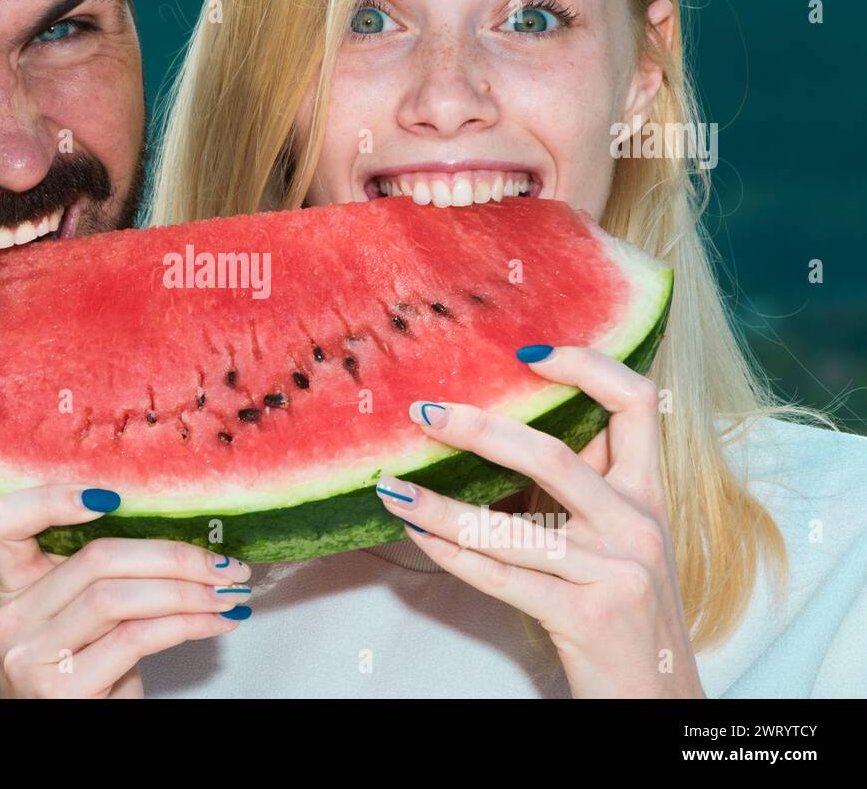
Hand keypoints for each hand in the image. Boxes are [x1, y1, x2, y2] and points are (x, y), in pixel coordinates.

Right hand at [0, 487, 252, 697]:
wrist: (80, 735)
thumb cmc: (94, 680)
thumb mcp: (90, 622)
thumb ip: (108, 578)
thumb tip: (185, 534)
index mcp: (14, 587)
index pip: (1, 523)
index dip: (50, 498)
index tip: (115, 496)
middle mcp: (10, 619)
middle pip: (94, 558)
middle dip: (172, 555)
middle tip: (223, 563)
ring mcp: (29, 655)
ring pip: (116, 596)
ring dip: (187, 589)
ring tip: (227, 591)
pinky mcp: (58, 688)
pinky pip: (134, 637)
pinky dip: (187, 623)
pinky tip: (216, 620)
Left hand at [383, 345, 703, 697]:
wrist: (659, 700)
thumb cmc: (626, 607)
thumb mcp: (623, 536)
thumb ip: (586, 482)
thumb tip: (508, 424)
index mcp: (650, 493)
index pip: (637, 402)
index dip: (587, 364)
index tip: (526, 349)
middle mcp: (638, 524)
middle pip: (554, 455)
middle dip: (481, 429)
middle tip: (423, 412)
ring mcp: (615, 572)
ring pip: (509, 527)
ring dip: (438, 504)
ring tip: (390, 485)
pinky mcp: (586, 617)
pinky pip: (500, 576)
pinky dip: (449, 552)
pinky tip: (413, 532)